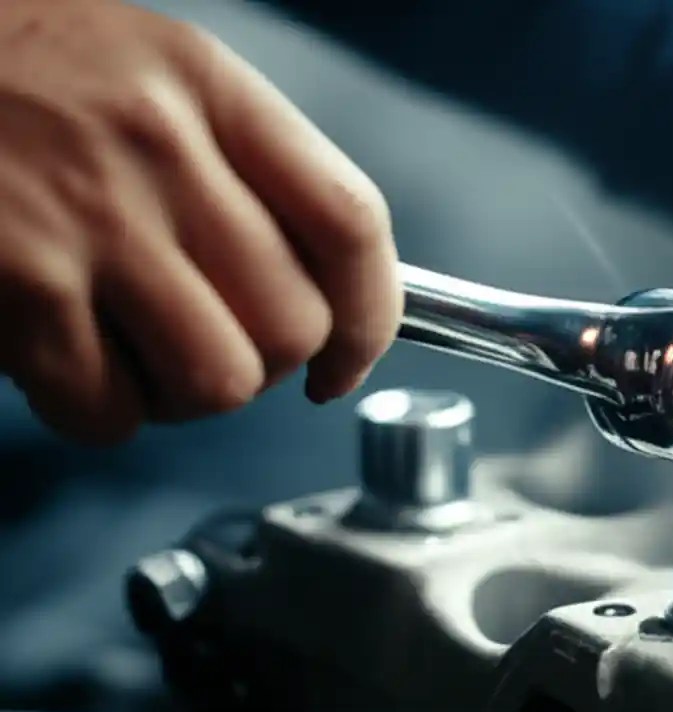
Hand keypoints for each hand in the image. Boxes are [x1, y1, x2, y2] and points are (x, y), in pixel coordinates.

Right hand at [0, 0, 401, 442]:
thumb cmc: (21, 72)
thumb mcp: (155, 74)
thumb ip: (247, 166)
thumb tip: (329, 293)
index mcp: (209, 88)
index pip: (351, 224)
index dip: (373, 317)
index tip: (349, 358)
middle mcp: (159, 149)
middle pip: (294, 324)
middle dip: (266, 364)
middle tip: (215, 339)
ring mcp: (86, 220)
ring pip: (217, 381)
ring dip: (188, 395)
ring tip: (142, 352)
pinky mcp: (17, 286)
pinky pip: (109, 410)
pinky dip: (103, 413)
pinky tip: (72, 360)